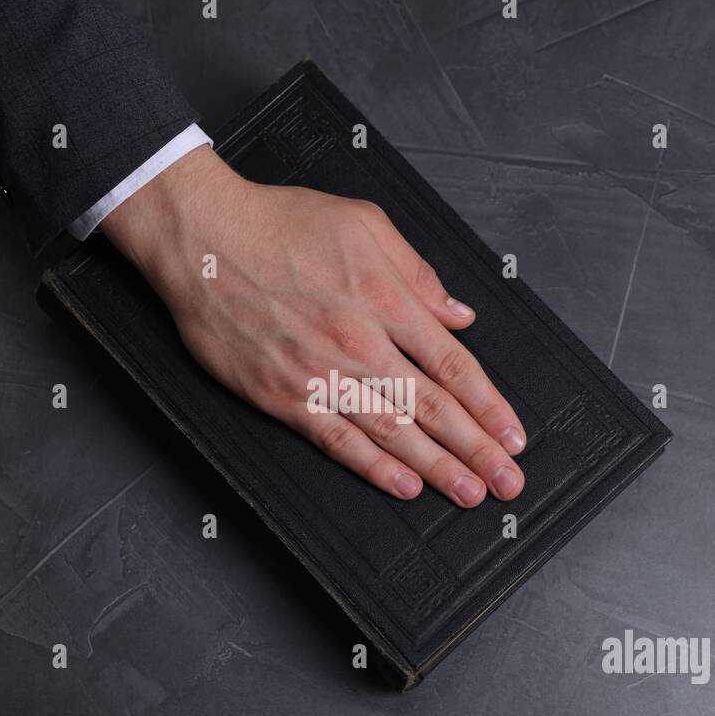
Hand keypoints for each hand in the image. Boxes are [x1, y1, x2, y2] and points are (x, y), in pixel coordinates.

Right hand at [100, 145, 525, 506]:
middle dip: (477, 449)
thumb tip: (458, 314)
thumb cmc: (278, 223)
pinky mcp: (283, 396)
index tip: (512, 434)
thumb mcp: (364, 223)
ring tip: (469, 492)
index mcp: (385, 298)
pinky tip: (405, 486)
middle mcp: (360, 342)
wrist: (202, 238)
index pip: (454, 365)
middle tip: (507, 481)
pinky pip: (338, 440)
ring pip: (393, 431)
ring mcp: (321, 374)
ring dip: (438, 468)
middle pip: (433, 407)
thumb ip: (418, 272)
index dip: (489, 406)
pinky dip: (374, 467)